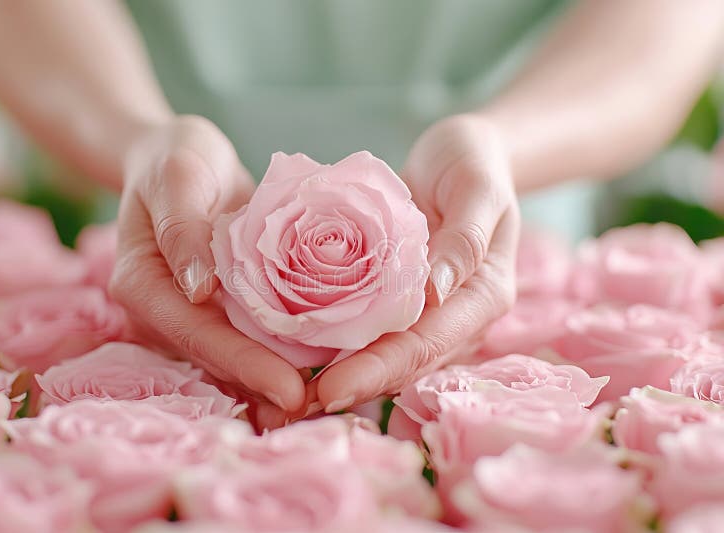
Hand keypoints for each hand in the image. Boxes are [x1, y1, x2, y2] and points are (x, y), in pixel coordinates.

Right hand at [109, 116, 306, 419]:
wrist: (182, 157)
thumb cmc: (175, 158)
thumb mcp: (178, 175)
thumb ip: (183, 227)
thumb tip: (200, 289)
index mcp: (142, 283)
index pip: (196, 332)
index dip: (243, 363)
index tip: (290, 388)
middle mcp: (163, 309)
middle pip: (216, 357)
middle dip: (264, 385)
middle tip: (320, 408)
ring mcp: (191, 312)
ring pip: (234, 357)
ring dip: (274, 380)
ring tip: (325, 403)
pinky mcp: (218, 307)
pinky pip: (249, 337)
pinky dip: (279, 354)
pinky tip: (319, 372)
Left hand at [318, 114, 519, 411]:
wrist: (464, 155)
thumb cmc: (473, 163)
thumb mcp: (478, 186)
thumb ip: (466, 236)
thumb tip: (436, 290)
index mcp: (484, 295)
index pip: (429, 343)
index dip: (381, 370)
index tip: (333, 388)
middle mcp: (458, 315)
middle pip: (405, 362)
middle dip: (355, 385)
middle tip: (300, 404)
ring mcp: (432, 312)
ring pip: (388, 354)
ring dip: (344, 375)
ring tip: (294, 396)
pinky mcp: (406, 302)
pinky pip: (375, 329)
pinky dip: (343, 346)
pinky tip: (302, 357)